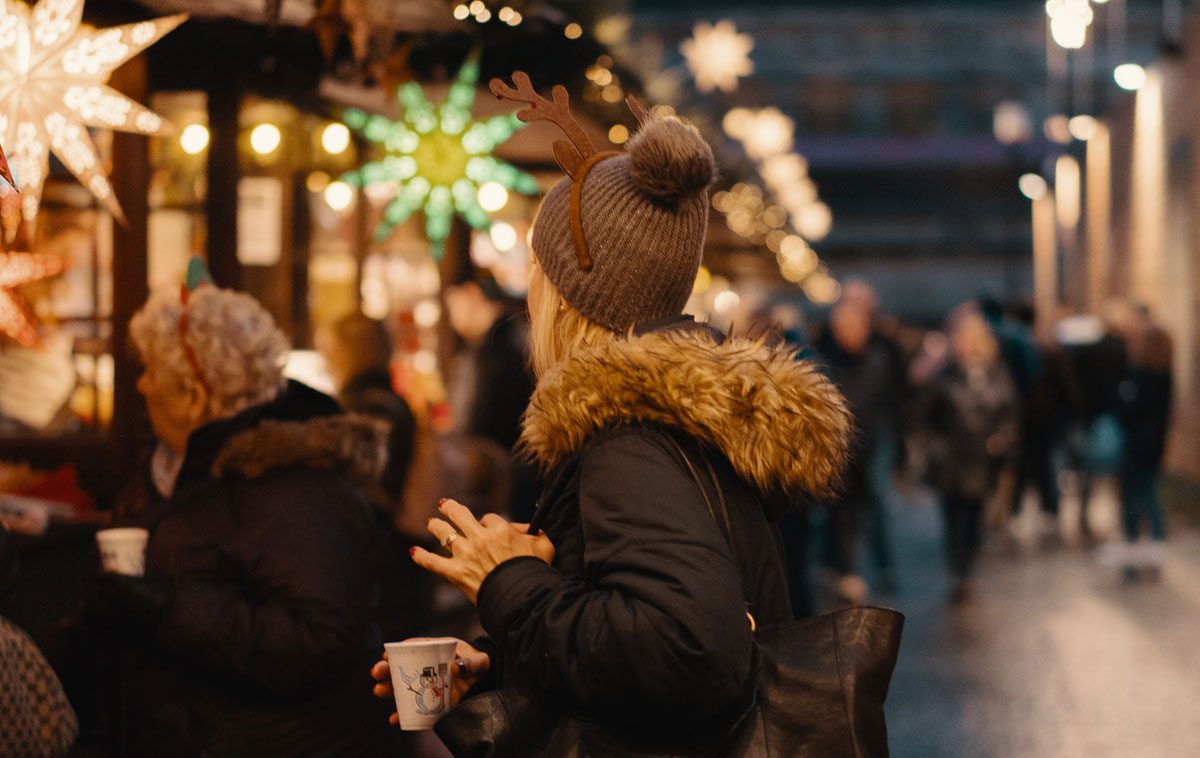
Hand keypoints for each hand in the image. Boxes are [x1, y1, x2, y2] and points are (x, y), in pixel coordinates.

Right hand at [371, 640, 490, 724]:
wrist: (484, 682)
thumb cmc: (479, 664)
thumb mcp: (480, 661)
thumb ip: (472, 663)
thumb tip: (455, 668)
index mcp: (435, 651)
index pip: (414, 647)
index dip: (399, 650)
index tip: (387, 655)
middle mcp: (426, 668)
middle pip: (402, 667)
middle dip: (386, 669)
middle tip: (376, 672)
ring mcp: (426, 685)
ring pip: (402, 687)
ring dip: (388, 689)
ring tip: (378, 690)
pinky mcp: (429, 702)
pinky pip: (412, 709)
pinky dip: (402, 714)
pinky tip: (394, 719)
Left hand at [412, 499, 553, 603]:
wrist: (522, 596)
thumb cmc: (534, 571)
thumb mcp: (544, 547)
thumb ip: (538, 534)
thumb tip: (531, 530)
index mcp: (500, 529)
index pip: (489, 518)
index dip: (488, 522)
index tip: (488, 528)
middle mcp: (479, 537)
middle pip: (460, 515)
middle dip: (451, 509)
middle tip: (444, 505)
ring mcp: (465, 554)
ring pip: (444, 534)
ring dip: (435, 527)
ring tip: (431, 523)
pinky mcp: (455, 572)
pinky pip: (433, 563)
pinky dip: (421, 557)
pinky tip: (413, 551)